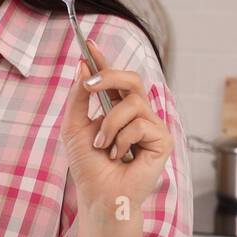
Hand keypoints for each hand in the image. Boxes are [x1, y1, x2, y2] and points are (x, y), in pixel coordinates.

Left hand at [60, 39, 173, 219]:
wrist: (99, 194)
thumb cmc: (88, 166)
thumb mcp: (74, 127)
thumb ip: (78, 98)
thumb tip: (82, 68)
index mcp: (115, 109)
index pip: (112, 79)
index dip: (102, 60)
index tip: (88, 42)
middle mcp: (136, 114)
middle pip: (132, 79)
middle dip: (109, 77)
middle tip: (89, 85)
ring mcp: (151, 126)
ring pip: (132, 104)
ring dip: (109, 125)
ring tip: (103, 147)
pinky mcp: (163, 140)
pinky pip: (141, 124)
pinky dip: (122, 140)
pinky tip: (121, 156)